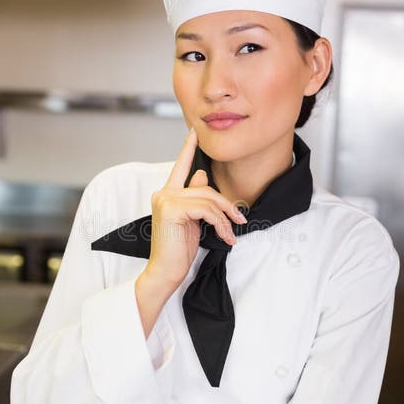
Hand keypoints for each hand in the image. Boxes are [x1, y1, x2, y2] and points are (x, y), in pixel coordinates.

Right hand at [145, 128, 246, 292]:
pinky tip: (225, 237)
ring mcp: (165, 200)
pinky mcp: (171, 210)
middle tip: (240, 219)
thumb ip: (196, 198)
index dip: (188, 149)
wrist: (166, 271)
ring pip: (208, 199)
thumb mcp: (192, 220)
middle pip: (205, 187)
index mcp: (166, 194)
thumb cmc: (179, 250)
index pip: (180, 167)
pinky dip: (221, 224)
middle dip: (226, 204)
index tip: (195, 133)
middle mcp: (163, 193)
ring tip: (231, 233)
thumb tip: (203, 174)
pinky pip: (206, 210)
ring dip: (225, 218)